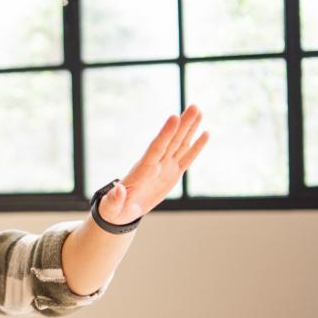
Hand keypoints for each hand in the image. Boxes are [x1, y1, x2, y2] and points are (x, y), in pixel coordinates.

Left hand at [97, 104, 208, 224]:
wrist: (122, 210)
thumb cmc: (114, 209)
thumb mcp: (111, 207)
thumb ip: (114, 199)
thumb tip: (118, 190)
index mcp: (142, 170)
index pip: (156, 148)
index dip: (165, 134)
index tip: (174, 117)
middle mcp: (155, 164)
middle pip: (171, 141)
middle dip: (183, 124)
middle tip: (193, 106)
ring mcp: (165, 167)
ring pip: (180, 144)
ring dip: (190, 128)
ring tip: (198, 111)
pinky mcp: (172, 174)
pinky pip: (187, 158)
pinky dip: (196, 147)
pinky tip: (205, 133)